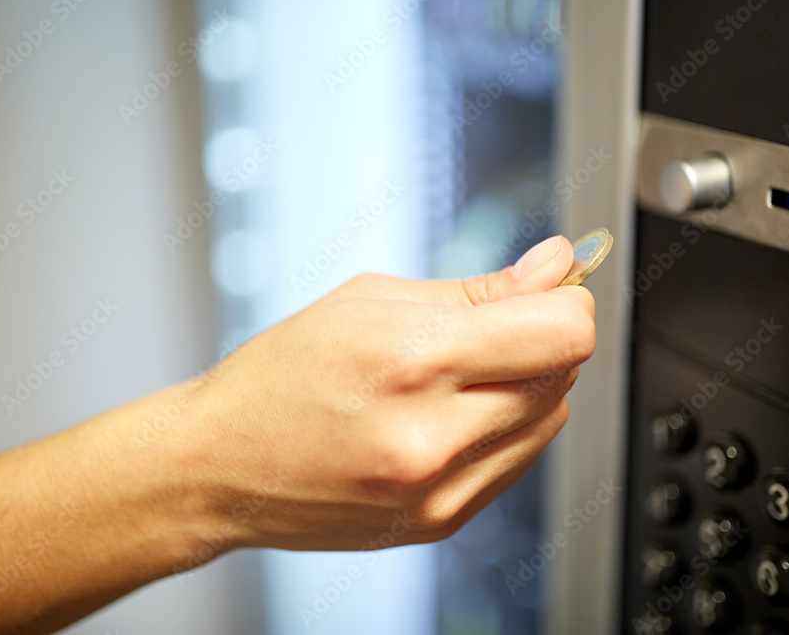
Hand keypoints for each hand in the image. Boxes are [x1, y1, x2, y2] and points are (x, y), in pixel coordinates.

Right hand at [185, 234, 596, 551]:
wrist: (219, 467)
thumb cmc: (281, 374)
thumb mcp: (370, 300)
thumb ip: (480, 289)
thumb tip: (556, 266)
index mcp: (413, 359)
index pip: (562, 331)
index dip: (568, 299)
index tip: (552, 288)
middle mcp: (433, 435)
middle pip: (564, 373)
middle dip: (546, 336)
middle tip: (505, 321)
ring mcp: (439, 489)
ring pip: (549, 418)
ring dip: (530, 382)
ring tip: (467, 370)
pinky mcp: (442, 521)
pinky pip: (517, 460)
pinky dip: (506, 425)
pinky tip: (457, 411)